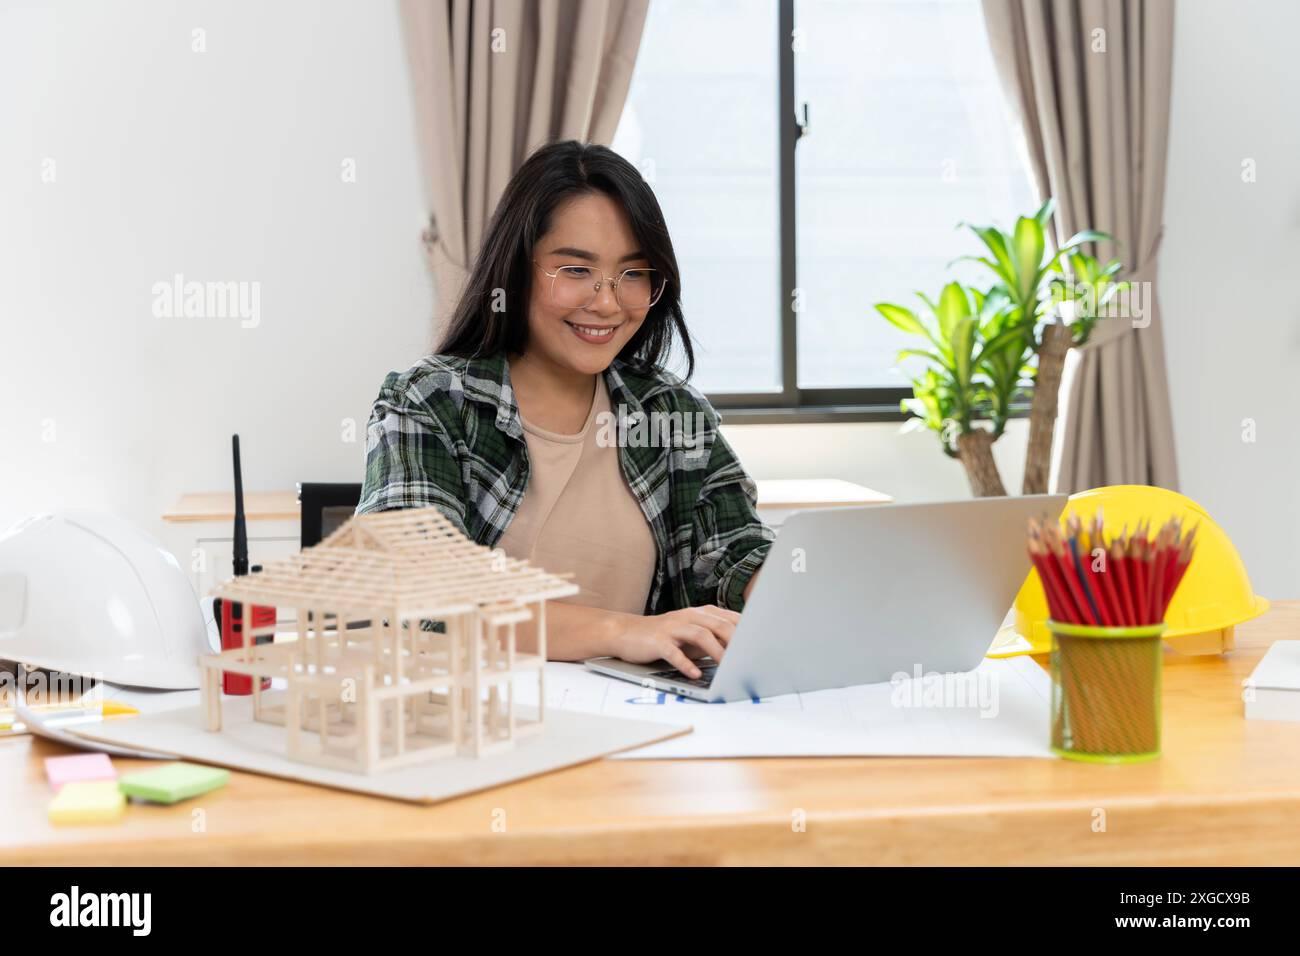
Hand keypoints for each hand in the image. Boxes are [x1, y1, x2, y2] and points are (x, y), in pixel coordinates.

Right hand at [617, 605, 740, 678]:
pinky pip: (674, 652)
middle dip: (736, 641)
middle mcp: (688, 616)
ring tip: (727, 667)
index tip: (760, 645)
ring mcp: (673, 627)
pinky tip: (695, 674)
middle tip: (748, 658)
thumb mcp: (692, 636)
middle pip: (718, 624)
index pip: (729, 619)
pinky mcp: (658, 641)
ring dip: (716, 651)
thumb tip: (739, 652)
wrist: (627, 633)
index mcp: (700, 614)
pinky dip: (686, 664)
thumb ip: (713, 640)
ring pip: (700, 635)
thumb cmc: (664, 636)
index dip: (746, 631)